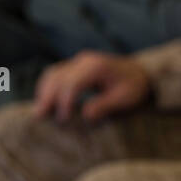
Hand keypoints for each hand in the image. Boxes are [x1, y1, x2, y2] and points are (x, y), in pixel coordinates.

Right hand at [32, 51, 150, 121]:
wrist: (140, 72)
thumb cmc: (134, 87)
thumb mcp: (125, 99)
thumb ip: (104, 106)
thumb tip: (84, 116)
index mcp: (96, 67)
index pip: (72, 83)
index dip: (64, 102)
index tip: (63, 120)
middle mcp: (84, 60)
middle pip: (57, 76)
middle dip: (48, 97)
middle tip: (40, 117)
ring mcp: (78, 61)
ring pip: (53, 73)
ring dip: (44, 92)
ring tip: (40, 112)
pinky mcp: (75, 66)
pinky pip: (55, 74)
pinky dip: (48, 88)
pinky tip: (46, 103)